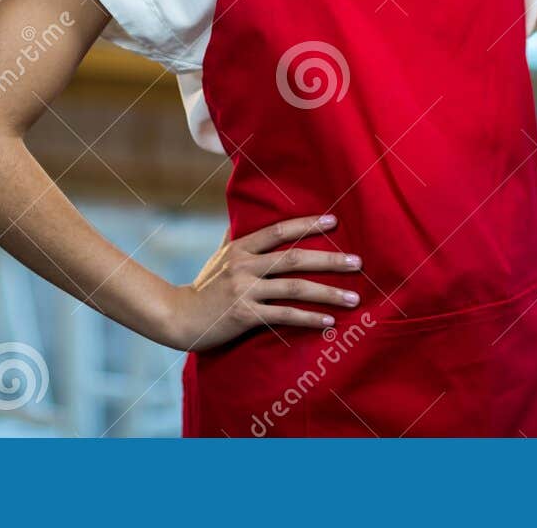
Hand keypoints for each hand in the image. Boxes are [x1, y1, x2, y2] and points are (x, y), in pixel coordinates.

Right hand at [154, 213, 362, 351]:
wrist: (178, 317)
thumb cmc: (203, 286)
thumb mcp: (219, 257)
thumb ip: (236, 237)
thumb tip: (244, 214)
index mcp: (241, 248)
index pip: (279, 231)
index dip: (307, 224)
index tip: (334, 221)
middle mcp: (244, 266)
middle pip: (294, 258)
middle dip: (329, 260)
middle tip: (358, 263)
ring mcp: (244, 291)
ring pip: (294, 288)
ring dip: (327, 293)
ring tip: (353, 298)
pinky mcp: (245, 316)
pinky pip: (283, 316)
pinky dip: (308, 318)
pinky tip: (329, 322)